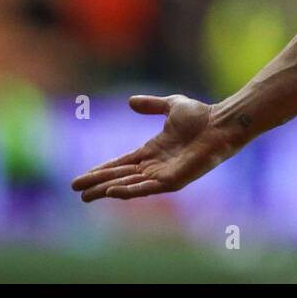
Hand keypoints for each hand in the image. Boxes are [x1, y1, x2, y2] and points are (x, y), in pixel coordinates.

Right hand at [71, 95, 238, 201]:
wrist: (220, 123)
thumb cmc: (201, 115)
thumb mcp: (171, 105)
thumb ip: (152, 105)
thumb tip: (131, 101)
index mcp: (152, 150)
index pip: (121, 163)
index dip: (101, 170)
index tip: (82, 176)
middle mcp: (155, 165)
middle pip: (120, 176)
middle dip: (98, 183)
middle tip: (76, 190)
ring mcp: (163, 174)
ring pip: (129, 185)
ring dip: (108, 190)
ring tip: (88, 196)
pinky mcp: (173, 180)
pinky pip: (147, 188)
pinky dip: (129, 191)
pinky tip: (112, 192)